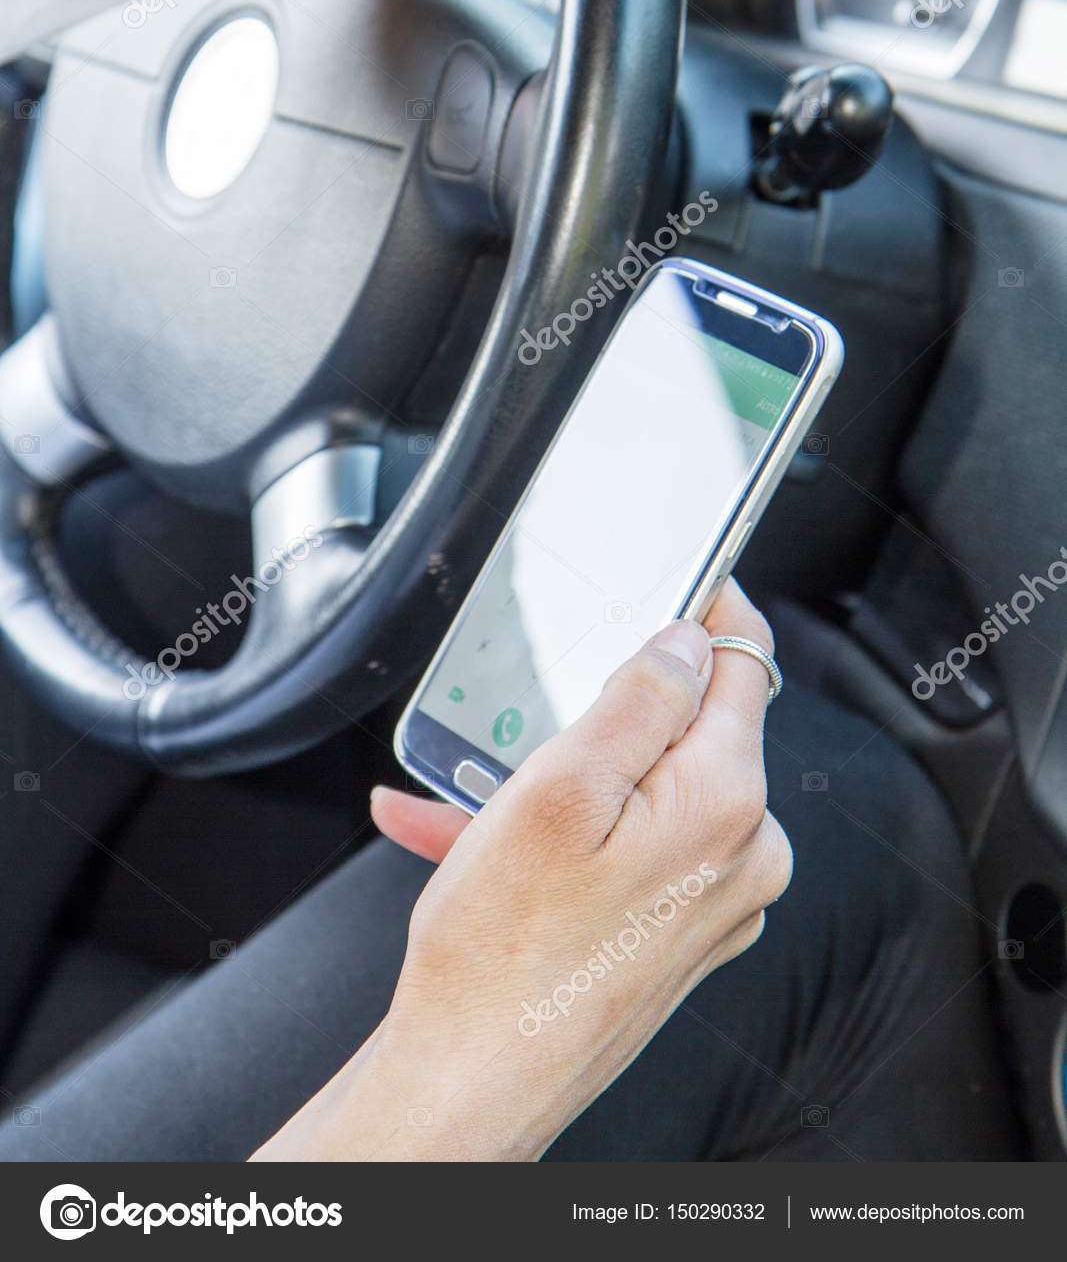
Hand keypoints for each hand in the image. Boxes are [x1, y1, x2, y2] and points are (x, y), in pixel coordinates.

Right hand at [253, 581, 791, 1160]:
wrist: (473, 1084)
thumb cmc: (503, 952)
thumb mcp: (556, 788)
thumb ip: (637, 696)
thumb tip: (688, 639)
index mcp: (728, 803)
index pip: (743, 663)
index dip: (705, 610)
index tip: (673, 580)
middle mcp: (742, 855)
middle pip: (684, 730)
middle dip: (596, 714)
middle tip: (518, 715)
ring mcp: (714, 902)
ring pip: (639, 793)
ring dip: (554, 779)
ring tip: (466, 794)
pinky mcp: (679, 933)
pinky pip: (627, 851)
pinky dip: (559, 836)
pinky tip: (471, 840)